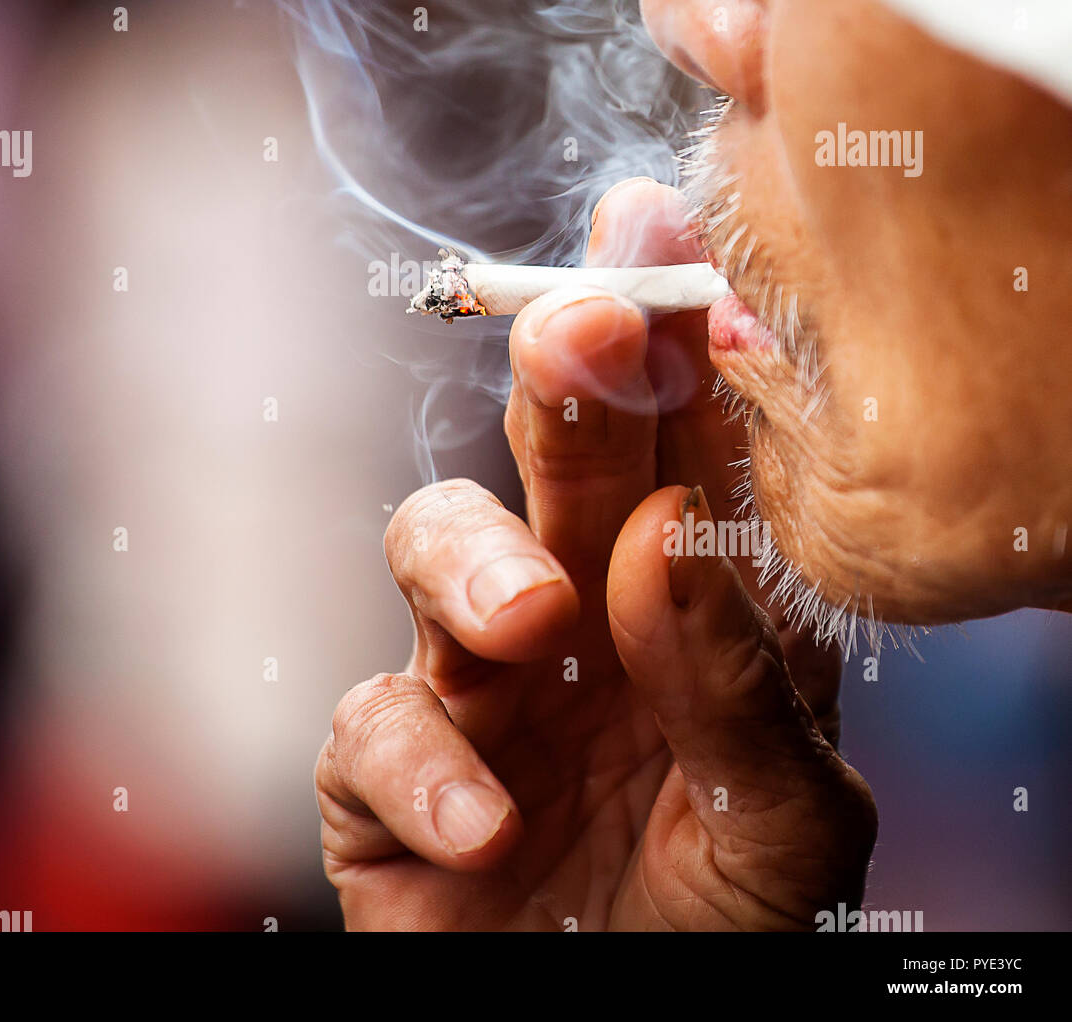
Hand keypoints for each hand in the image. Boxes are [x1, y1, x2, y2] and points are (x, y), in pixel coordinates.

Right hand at [316, 179, 876, 929]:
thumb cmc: (722, 921)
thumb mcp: (785, 824)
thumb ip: (741, 685)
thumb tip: (664, 536)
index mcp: (683, 600)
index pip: (680, 446)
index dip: (664, 339)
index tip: (651, 236)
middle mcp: (574, 614)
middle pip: (550, 461)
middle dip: (561, 388)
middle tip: (575, 333)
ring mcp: (472, 683)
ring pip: (431, 543)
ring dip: (473, 562)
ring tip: (533, 621)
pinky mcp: (385, 774)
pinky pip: (373, 727)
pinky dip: (422, 766)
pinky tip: (491, 826)